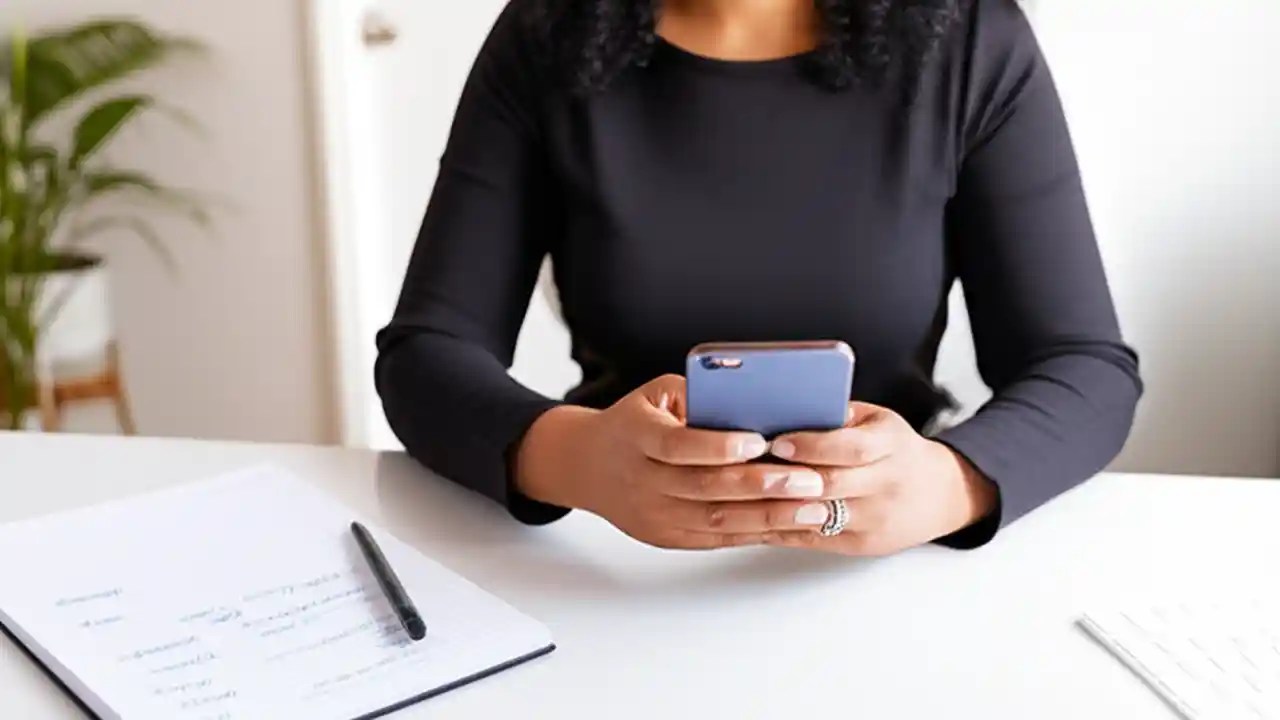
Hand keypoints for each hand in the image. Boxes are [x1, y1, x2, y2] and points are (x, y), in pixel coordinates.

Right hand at [515, 375, 845, 549]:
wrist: (589, 466)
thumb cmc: (635, 422)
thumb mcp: (655, 395)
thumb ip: (700, 396)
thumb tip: (759, 399)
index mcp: (635, 436)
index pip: (677, 445)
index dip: (719, 446)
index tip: (760, 441)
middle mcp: (641, 479)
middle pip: (704, 487)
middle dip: (762, 485)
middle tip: (810, 479)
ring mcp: (652, 514)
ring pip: (716, 520)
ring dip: (770, 515)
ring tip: (816, 507)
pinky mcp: (666, 537)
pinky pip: (717, 537)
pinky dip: (757, 531)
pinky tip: (791, 523)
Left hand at [761, 403, 998, 555]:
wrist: (938, 494)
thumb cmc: (894, 450)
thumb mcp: (876, 421)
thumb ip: (835, 414)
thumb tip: (779, 405)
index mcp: (891, 445)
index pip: (853, 448)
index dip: (814, 445)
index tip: (778, 441)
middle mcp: (886, 484)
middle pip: (831, 486)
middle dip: (782, 480)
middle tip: (739, 472)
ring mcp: (874, 520)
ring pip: (814, 518)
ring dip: (767, 510)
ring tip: (726, 501)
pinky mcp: (860, 544)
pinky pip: (809, 539)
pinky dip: (773, 530)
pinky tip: (742, 523)